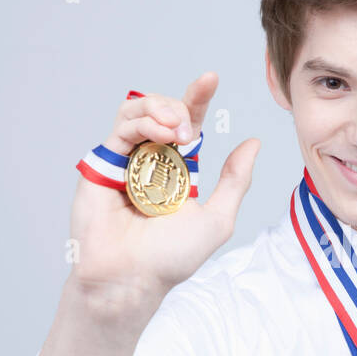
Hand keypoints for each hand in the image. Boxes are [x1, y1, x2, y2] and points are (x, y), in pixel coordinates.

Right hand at [67, 71, 260, 309]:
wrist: (132, 277)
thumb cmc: (171, 257)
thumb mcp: (217, 217)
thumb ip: (235, 180)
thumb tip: (253, 143)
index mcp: (177, 171)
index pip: (188, 126)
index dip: (197, 99)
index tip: (210, 78)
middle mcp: (151, 162)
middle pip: (164, 112)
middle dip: (181, 107)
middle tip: (189, 131)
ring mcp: (126, 160)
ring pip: (139, 111)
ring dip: (161, 110)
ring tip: (177, 130)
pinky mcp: (104, 163)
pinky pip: (121, 127)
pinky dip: (143, 122)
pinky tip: (162, 136)